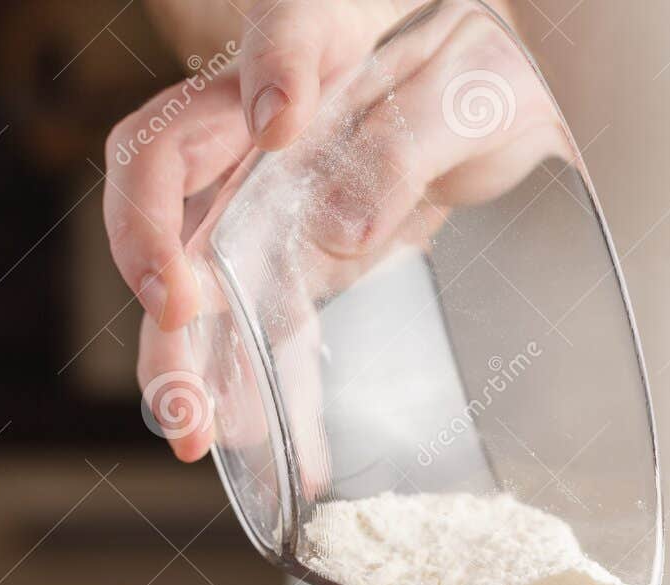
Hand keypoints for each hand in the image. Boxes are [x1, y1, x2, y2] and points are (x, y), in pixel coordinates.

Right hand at [103, 0, 552, 460]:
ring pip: (202, 273)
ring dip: (188, 355)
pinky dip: (271, 388)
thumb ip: (408, 144)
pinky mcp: (299, 258)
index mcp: (319, 49)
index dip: (245, 96)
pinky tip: (279, 449)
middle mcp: (266, 128)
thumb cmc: (486, 74)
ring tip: (195, 431)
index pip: (259, 52)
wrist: (511, 110)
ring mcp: (274, 200)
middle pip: (174, 185)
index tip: (277, 126)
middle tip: (175, 334)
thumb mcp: (474, 96)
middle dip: (158, 260)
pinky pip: (268, 324)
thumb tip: (341, 227)